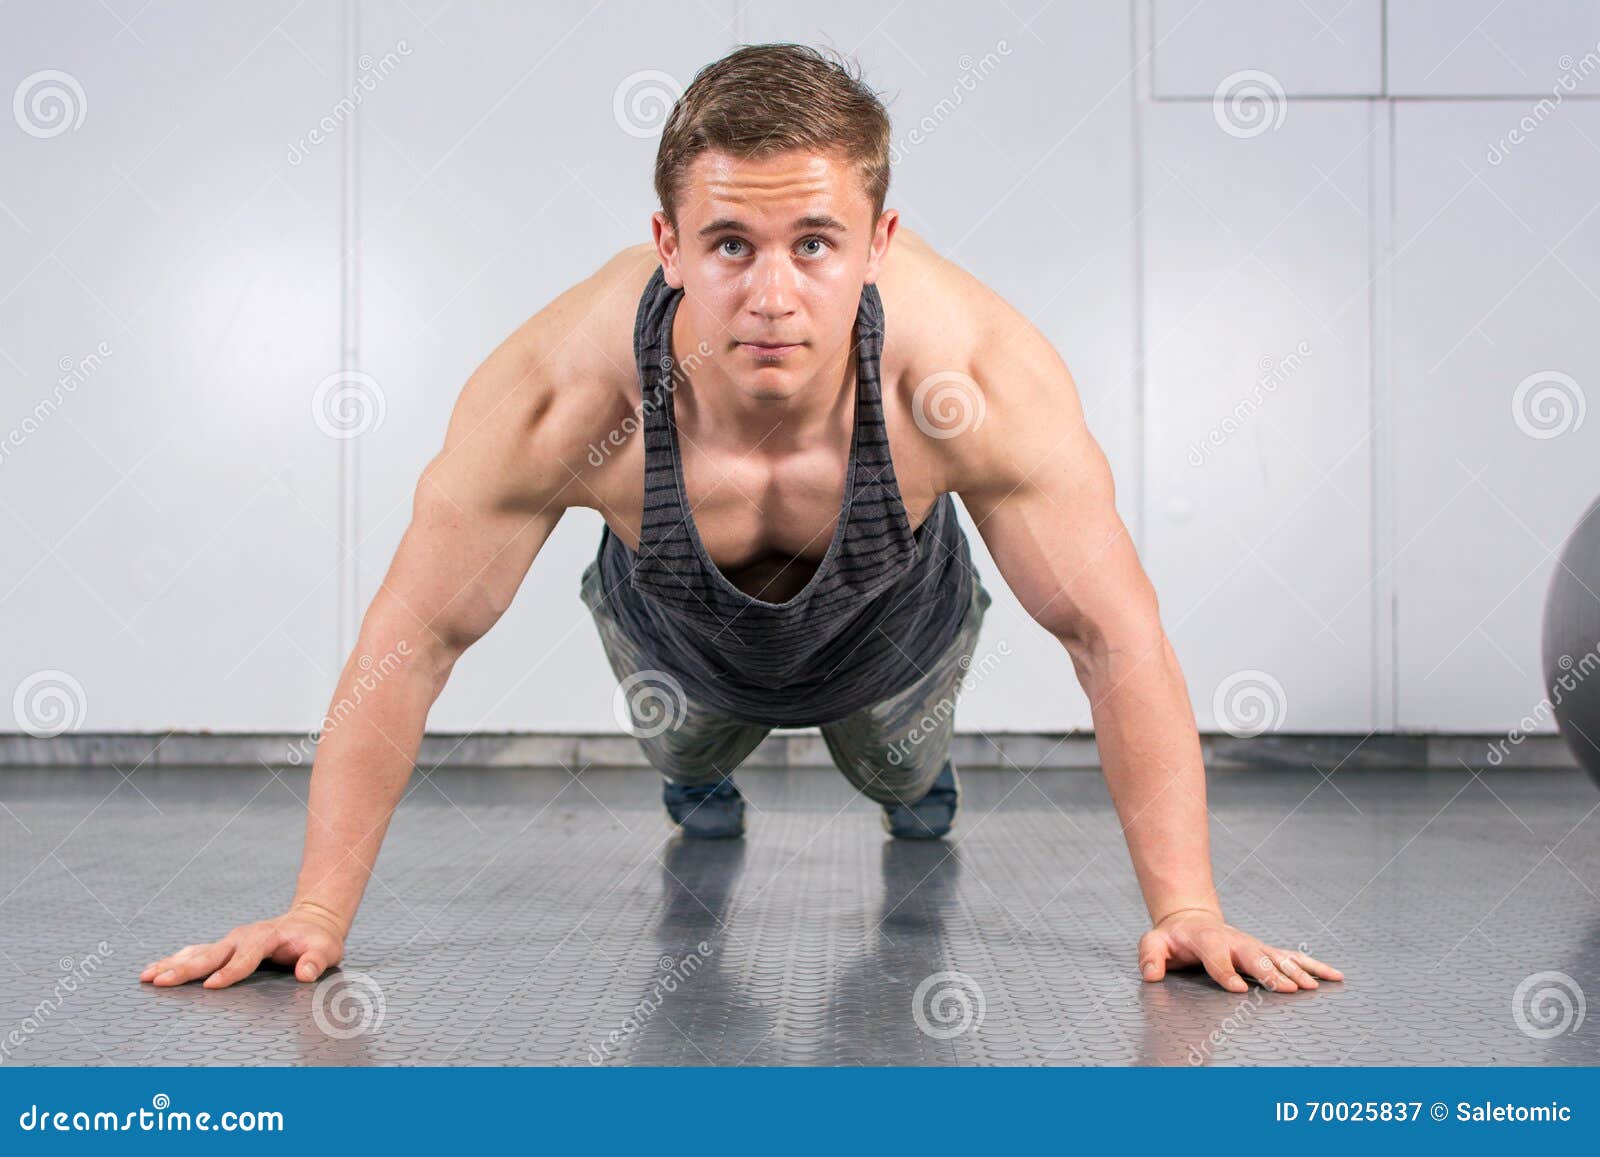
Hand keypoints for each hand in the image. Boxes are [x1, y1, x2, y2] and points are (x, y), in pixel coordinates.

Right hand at [139, 903, 345, 989]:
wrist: (311, 920)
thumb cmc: (318, 939)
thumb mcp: (327, 949)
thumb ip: (316, 961)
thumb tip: (305, 973)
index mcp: (266, 937)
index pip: (246, 957)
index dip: (230, 972)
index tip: (212, 986)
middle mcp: (243, 937)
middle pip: (212, 955)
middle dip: (187, 969)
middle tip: (162, 981)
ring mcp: (231, 941)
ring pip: (197, 953)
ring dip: (172, 965)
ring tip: (147, 977)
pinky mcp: (224, 947)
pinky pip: (196, 953)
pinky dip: (174, 961)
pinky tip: (154, 970)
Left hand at [1137, 908, 1343, 992]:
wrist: (1191, 918)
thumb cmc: (1173, 937)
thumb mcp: (1153, 942)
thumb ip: (1150, 956)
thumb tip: (1151, 974)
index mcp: (1207, 940)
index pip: (1217, 957)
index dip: (1226, 972)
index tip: (1237, 990)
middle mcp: (1235, 941)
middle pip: (1254, 958)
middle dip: (1269, 973)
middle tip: (1285, 989)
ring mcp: (1253, 945)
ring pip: (1277, 958)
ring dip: (1295, 972)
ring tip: (1311, 987)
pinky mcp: (1265, 951)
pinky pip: (1292, 957)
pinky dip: (1313, 965)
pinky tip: (1333, 976)